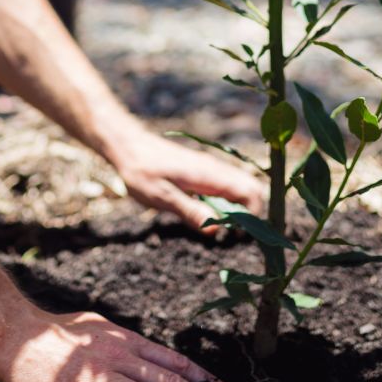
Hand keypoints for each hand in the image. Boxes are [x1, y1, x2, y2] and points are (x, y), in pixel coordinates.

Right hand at [0, 304, 226, 381]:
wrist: (13, 334)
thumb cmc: (52, 333)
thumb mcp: (95, 327)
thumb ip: (120, 341)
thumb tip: (142, 351)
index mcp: (123, 341)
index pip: (170, 359)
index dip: (198, 374)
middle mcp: (117, 358)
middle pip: (167, 381)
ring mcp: (98, 380)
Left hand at [113, 129, 264, 233]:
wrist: (129, 147)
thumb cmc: (142, 172)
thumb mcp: (163, 197)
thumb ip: (191, 212)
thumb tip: (216, 231)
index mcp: (210, 175)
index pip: (250, 192)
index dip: (252, 216)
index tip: (236, 234)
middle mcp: (216, 169)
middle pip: (251, 189)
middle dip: (250, 213)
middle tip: (232, 234)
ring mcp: (211, 168)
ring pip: (240, 187)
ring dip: (238, 208)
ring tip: (221, 227)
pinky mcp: (204, 170)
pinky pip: (226, 186)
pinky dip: (227, 202)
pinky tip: (208, 213)